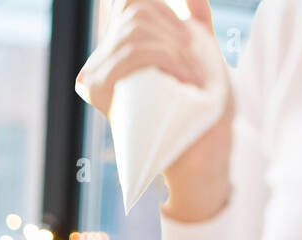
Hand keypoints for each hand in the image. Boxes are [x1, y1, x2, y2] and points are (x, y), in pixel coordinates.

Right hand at [76, 0, 232, 221]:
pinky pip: (129, 55)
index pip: (131, 4)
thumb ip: (197, 26)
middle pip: (136, 13)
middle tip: (198, 64)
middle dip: (174, 32)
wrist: (199, 162)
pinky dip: (163, 59)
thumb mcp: (204, 62)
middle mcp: (103, 61)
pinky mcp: (99, 92)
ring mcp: (97, 76)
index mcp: (123, 50)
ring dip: (173, 50)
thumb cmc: (204, 117)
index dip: (160, 8)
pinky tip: (184, 78)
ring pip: (134, 33)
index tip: (190, 37)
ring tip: (194, 79)